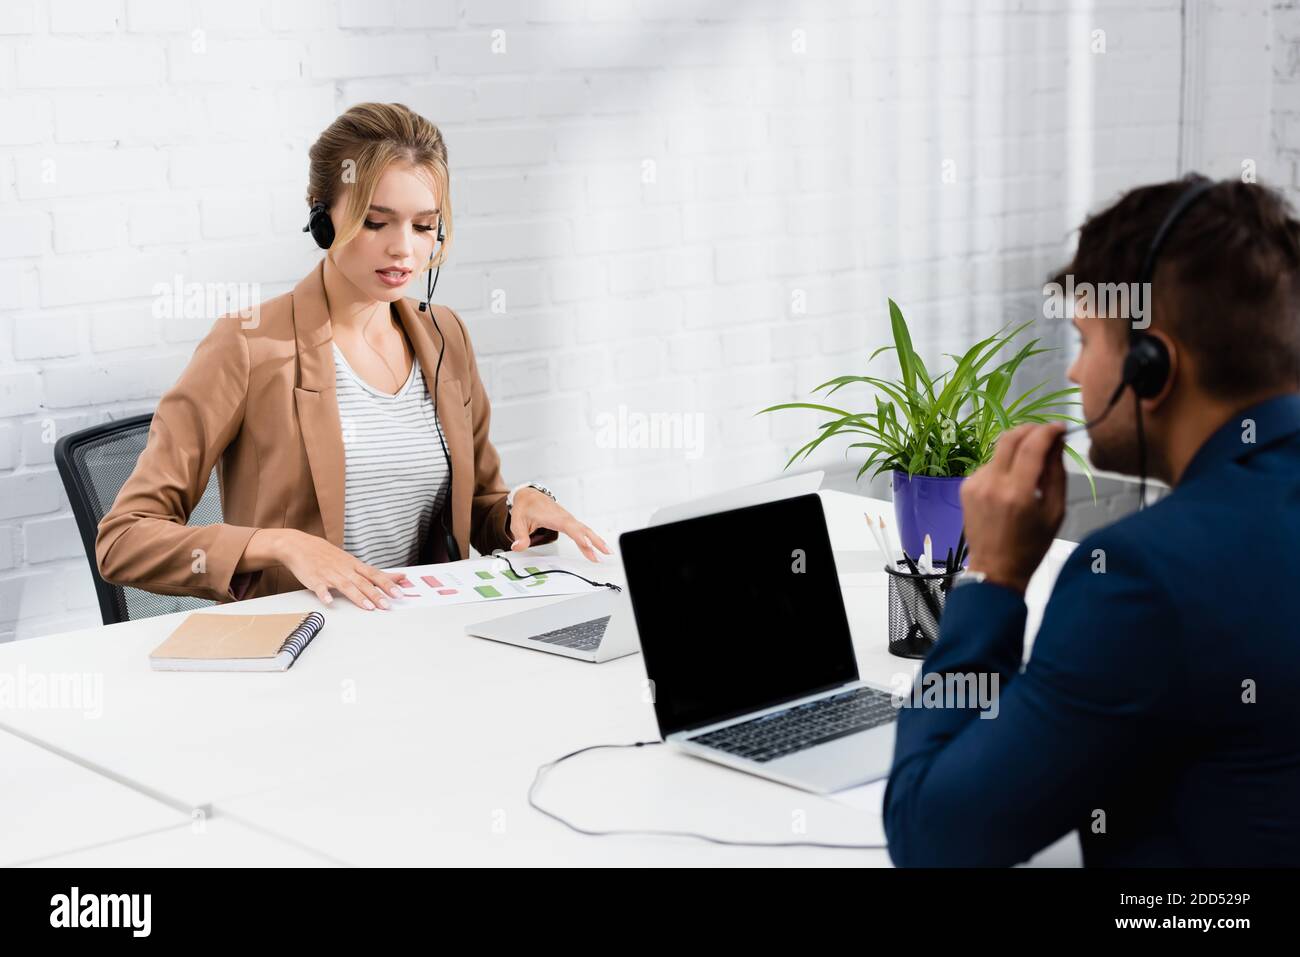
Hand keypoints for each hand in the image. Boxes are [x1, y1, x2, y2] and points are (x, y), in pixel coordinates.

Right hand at [271, 529, 404, 609]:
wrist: (300, 546)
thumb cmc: (329, 556)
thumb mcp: (353, 562)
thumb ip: (373, 573)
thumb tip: (398, 577)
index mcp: (355, 565)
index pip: (375, 575)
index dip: (387, 584)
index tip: (399, 593)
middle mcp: (345, 569)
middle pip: (363, 582)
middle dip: (376, 594)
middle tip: (387, 605)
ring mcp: (330, 574)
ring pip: (346, 586)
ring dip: (357, 596)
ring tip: (368, 607)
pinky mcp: (315, 579)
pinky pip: (320, 588)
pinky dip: (324, 594)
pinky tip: (329, 601)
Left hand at [508, 488, 610, 562]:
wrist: (529, 495)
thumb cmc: (525, 506)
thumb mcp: (517, 521)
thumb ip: (519, 536)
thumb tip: (518, 547)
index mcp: (553, 517)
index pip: (569, 528)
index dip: (579, 537)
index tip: (588, 545)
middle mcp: (564, 517)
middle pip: (583, 529)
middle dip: (595, 541)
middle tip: (605, 553)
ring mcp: (568, 519)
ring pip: (586, 530)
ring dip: (597, 541)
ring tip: (607, 552)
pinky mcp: (569, 522)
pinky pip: (583, 530)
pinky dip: (592, 538)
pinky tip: (597, 546)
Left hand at [960, 422, 1066, 593]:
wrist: (995, 570)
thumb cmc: (1031, 546)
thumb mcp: (1055, 512)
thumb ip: (1056, 474)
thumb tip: (1057, 443)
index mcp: (1017, 493)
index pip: (1032, 446)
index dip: (1048, 431)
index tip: (1061, 428)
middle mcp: (991, 484)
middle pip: (1010, 437)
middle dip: (1031, 429)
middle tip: (1047, 434)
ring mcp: (974, 484)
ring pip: (999, 451)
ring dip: (1017, 450)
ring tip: (1031, 469)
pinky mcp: (965, 487)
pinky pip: (989, 465)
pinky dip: (1004, 466)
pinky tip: (1011, 485)